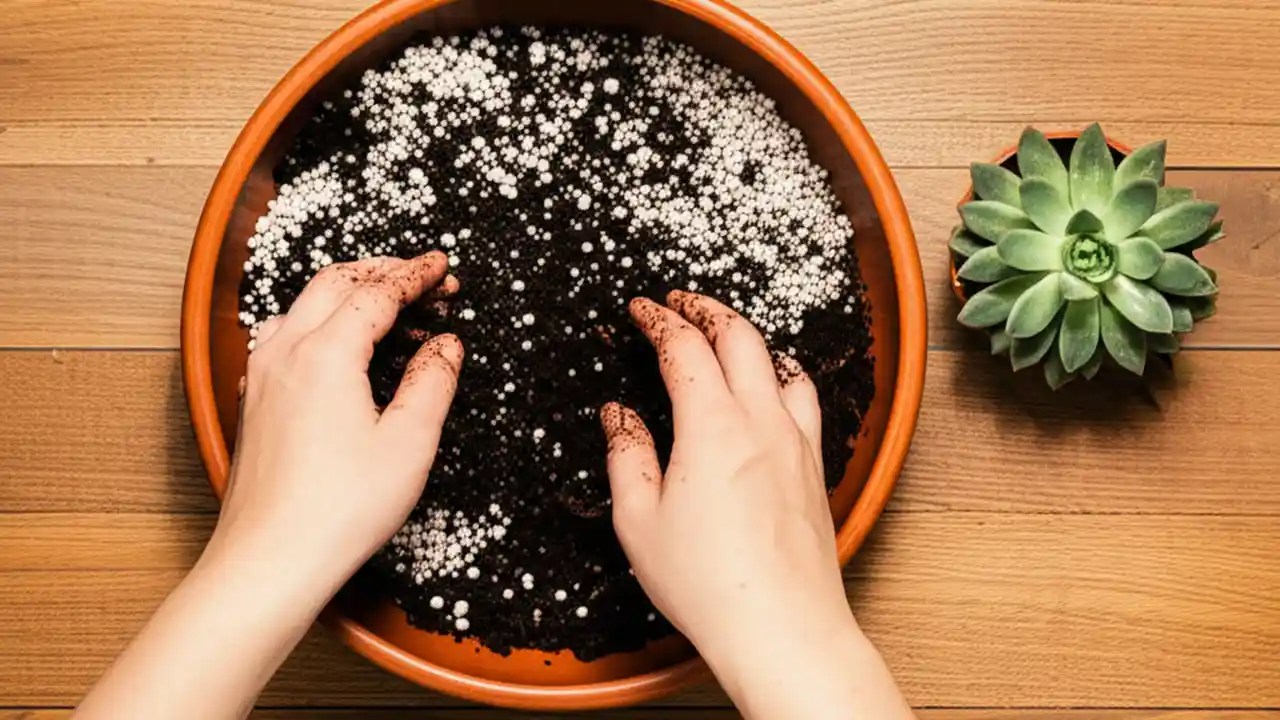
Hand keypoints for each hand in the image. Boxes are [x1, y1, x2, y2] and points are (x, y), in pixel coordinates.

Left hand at [76, 253, 463, 719]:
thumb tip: (446, 345)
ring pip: (304, 305)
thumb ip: (433, 381)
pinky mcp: (253, 401)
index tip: (442, 268)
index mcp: (326, 354)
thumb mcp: (409, 443)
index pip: (378, 292)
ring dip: (348, 293)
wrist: (268, 561)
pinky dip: (320, 320)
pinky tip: (338, 346)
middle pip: (335, 283)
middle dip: (383, 273)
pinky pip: (284, 335)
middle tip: (424, 282)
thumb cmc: (338, 511)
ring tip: (387, 308)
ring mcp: (261, 376)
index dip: (416, 275)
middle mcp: (285, 353)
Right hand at [602, 290, 911, 719]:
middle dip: (705, 309)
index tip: (640, 309)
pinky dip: (782, 374)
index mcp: (712, 426)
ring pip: (780, 361)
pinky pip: (805, 398)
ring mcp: (797, 443)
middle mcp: (762, 422)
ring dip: (748, 337)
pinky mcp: (816, 469)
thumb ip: (626, 455)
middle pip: (740, 336)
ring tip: (725, 336)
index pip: (685, 346)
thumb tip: (618, 415)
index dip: (659, 319)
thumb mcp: (639, 520)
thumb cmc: (708, 583)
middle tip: (679, 303)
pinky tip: (773, 388)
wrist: (784, 628)